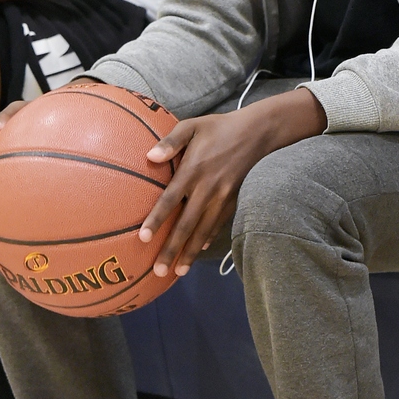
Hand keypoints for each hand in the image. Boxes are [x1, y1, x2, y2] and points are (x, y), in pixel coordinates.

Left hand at [139, 88, 325, 277]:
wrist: (255, 133)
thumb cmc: (217, 128)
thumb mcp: (192, 126)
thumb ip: (171, 141)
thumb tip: (149, 156)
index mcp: (193, 170)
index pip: (171, 199)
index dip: (157, 219)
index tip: (143, 237)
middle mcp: (207, 188)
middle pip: (186, 224)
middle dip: (172, 249)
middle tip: (158, 271)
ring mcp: (222, 198)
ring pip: (203, 231)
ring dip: (190, 253)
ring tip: (178, 272)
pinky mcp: (232, 201)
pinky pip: (218, 225)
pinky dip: (208, 239)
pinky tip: (199, 251)